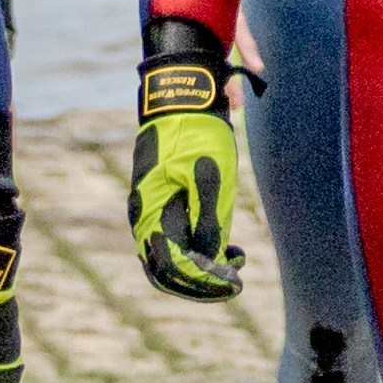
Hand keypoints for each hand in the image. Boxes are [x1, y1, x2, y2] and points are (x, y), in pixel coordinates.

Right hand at [127, 21, 247, 300]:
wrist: (181, 98)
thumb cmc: (197, 134)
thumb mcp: (210, 178)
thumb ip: (209, 223)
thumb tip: (211, 258)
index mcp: (150, 212)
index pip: (172, 268)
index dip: (203, 283)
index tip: (233, 284)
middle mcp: (145, 217)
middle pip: (167, 272)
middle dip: (201, 284)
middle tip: (235, 282)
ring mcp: (152, 209)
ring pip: (171, 259)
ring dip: (203, 270)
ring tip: (237, 261)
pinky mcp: (163, 201)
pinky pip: (177, 240)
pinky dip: (201, 252)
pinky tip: (232, 248)